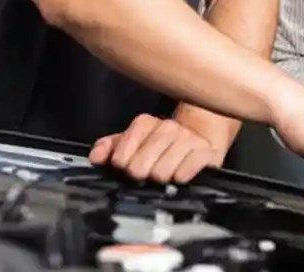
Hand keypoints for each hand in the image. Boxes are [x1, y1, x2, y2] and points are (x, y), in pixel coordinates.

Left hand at [89, 114, 223, 183]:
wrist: (202, 136)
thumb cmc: (162, 145)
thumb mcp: (132, 142)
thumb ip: (110, 148)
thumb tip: (96, 157)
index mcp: (145, 123)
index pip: (121, 156)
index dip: (122, 167)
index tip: (127, 170)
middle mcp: (167, 128)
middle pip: (140, 167)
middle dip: (141, 176)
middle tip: (146, 176)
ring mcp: (188, 139)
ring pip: (162, 172)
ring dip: (161, 179)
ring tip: (164, 177)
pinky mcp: (207, 152)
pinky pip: (186, 171)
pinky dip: (180, 178)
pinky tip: (179, 177)